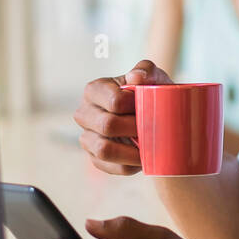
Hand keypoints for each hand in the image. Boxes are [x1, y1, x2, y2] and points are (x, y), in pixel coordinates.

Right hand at [73, 59, 172, 175]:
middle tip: (152, 127)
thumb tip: (135, 77)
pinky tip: (143, 156)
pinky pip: (112, 168)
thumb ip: (146, 70)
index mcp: (94, 90)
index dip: (135, 106)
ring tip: (149, 145)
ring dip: (132, 150)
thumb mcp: (152, 77)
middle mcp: (84, 113)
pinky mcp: (96, 159)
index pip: (113, 102)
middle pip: (107, 126)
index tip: (148, 105)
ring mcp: (87, 138)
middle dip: (134, 128)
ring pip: (104, 150)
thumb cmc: (149, 92)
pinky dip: (131, 165)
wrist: (154, 115)